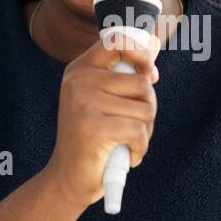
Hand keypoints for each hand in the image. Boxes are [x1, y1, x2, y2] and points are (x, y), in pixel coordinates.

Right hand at [43, 31, 160, 209]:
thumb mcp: (102, 102)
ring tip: (126, 143)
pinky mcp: (93, 127)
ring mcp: (84, 103)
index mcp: (80, 70)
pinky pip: (139, 131)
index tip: (149, 75)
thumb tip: (152, 63)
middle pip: (142, 84)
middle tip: (132, 128)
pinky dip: (140, 148)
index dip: (141, 54)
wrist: (67, 179)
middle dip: (148, 110)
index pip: (117, 40)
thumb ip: (121, 80)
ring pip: (145, 109)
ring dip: (145, 132)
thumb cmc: (93, 139)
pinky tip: (127, 155)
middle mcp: (79, 81)